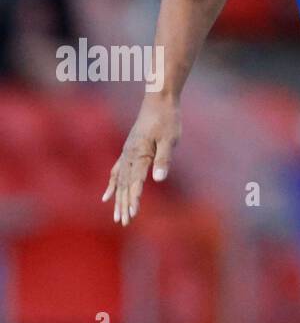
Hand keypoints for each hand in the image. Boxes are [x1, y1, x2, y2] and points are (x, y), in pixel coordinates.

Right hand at [101, 93, 180, 226]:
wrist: (159, 100)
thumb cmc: (167, 119)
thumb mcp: (170, 139)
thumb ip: (164, 159)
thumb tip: (159, 178)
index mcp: (139, 153)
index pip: (135, 182)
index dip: (133, 199)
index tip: (132, 215)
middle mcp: (129, 155)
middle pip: (124, 184)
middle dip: (124, 204)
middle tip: (124, 222)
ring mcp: (126, 153)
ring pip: (118, 180)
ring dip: (118, 199)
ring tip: (117, 216)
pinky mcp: (128, 150)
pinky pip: (116, 171)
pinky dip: (111, 185)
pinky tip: (106, 197)